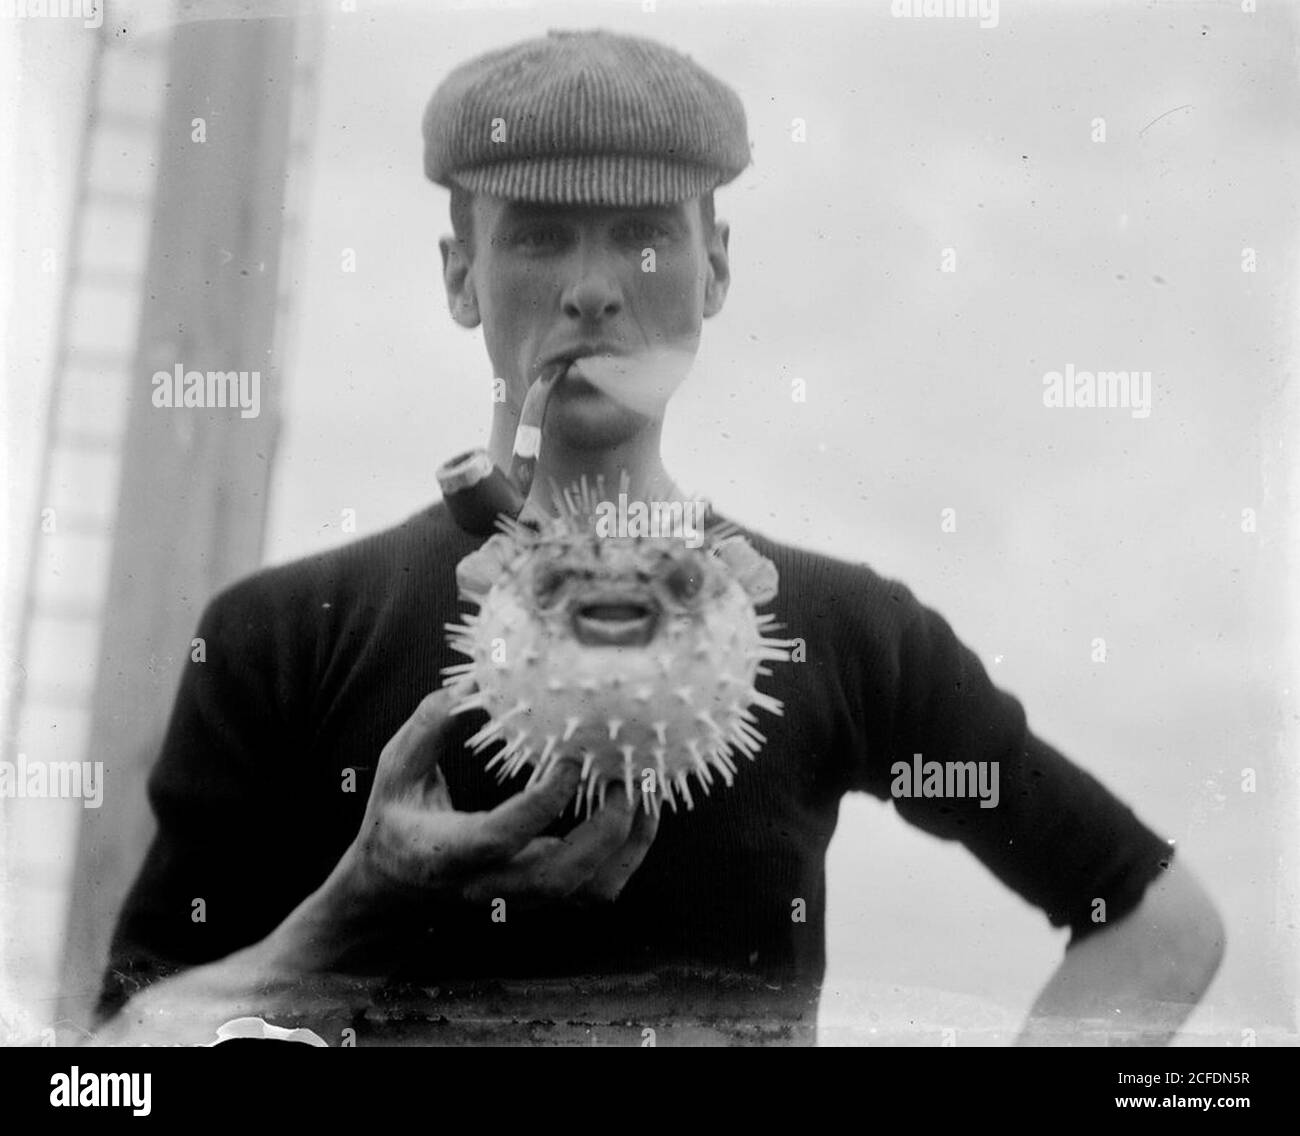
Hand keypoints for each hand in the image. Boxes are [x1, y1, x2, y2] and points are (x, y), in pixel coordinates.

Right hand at [349, 687, 659, 907]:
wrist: (394, 886)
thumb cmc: (398, 815)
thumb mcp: (396, 767)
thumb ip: (432, 725)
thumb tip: (475, 681)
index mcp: (444, 853)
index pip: (499, 838)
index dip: (541, 803)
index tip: (571, 759)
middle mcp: (487, 886)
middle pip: (557, 877)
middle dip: (602, 830)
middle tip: (627, 775)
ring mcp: (521, 898)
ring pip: (588, 891)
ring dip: (627, 843)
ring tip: (647, 786)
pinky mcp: (545, 898)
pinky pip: (600, 889)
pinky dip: (630, 853)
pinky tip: (643, 807)